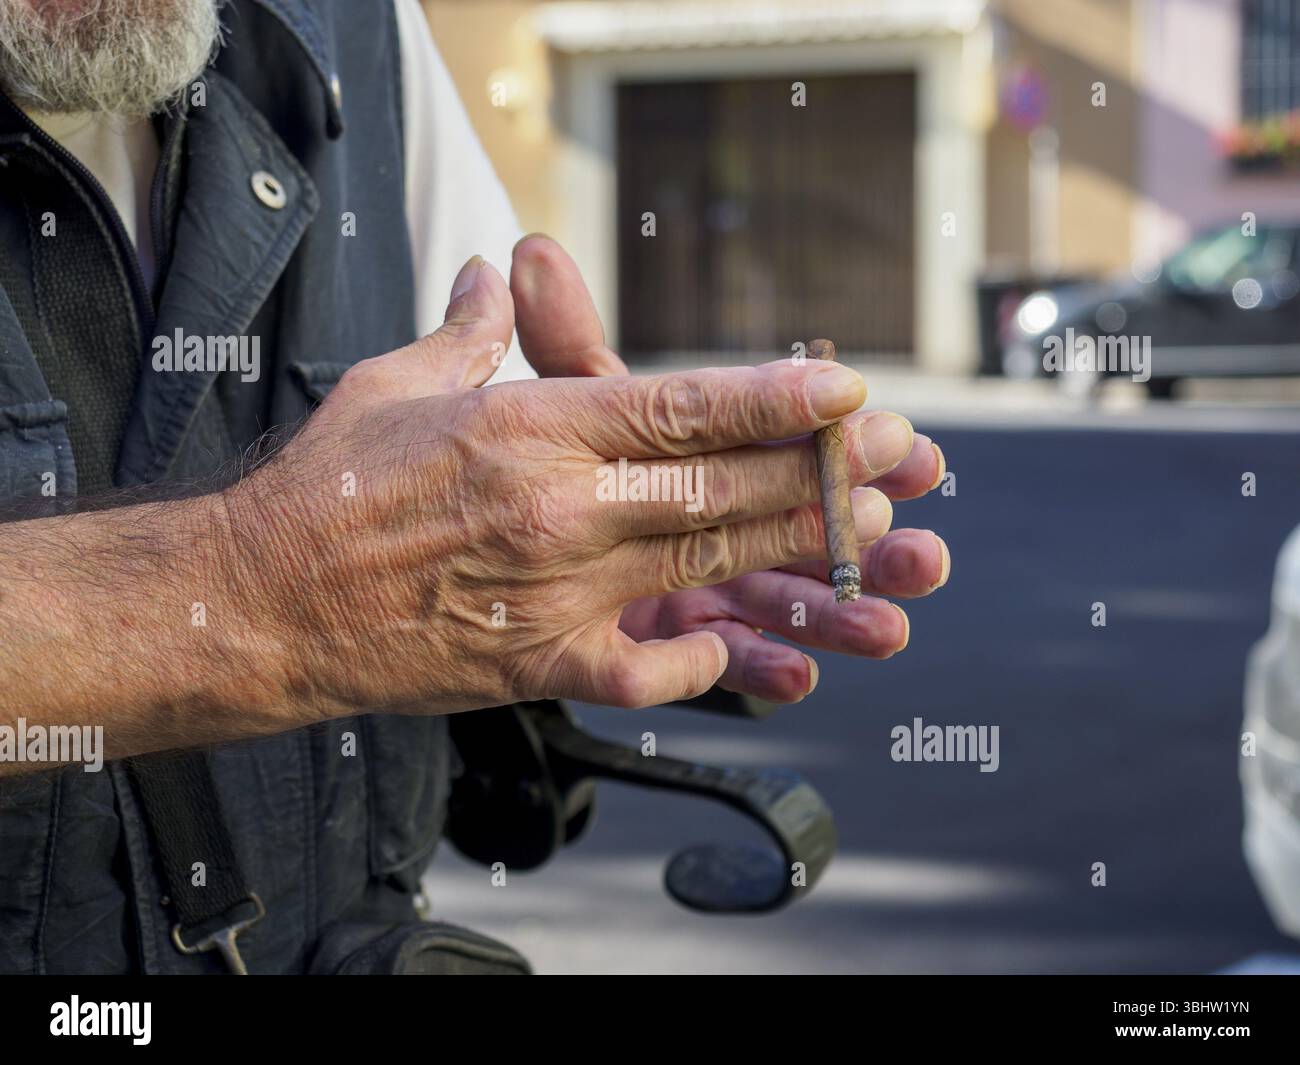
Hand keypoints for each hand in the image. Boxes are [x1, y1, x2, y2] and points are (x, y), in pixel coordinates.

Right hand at [224, 253, 895, 716]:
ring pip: (704, 573)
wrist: (265, 599)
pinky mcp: (537, 665)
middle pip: (715, 490)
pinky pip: (644, 674)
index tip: (842, 390)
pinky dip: (706, 668)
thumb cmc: (330, 487)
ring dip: (796, 561)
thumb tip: (501, 277)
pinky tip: (765, 660)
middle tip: (895, 463)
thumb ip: (474, 332)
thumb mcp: (401, 384)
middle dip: (815, 474)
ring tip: (874, 551)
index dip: (770, 399)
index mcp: (530, 429)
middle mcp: (557, 509)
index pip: (676, 404)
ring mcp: (554, 594)